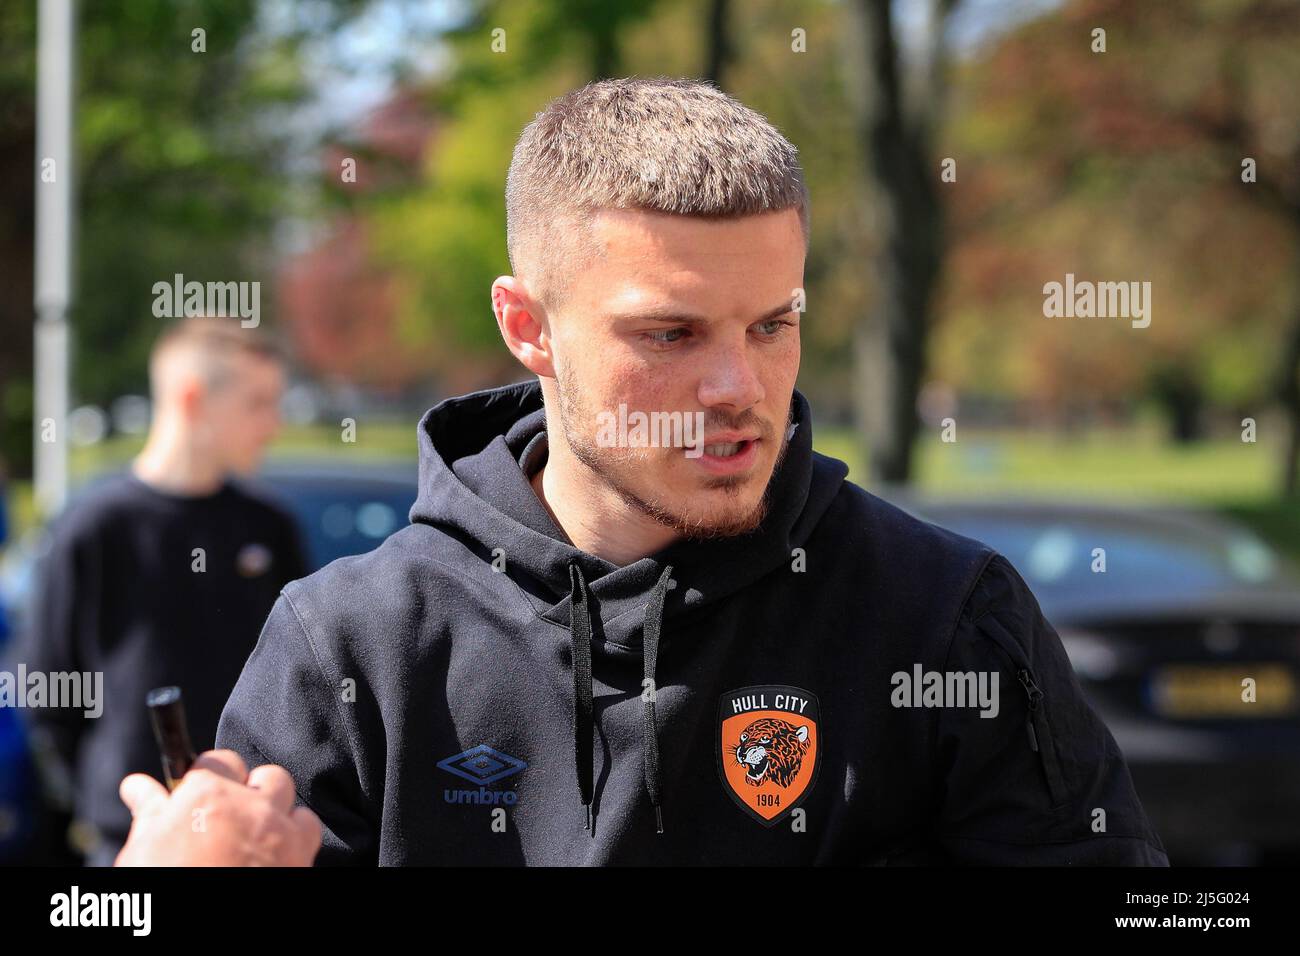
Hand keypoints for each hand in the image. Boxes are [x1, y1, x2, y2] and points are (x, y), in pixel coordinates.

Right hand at [114, 750, 322, 865]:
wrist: (201, 934)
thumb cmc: (163, 882)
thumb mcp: (144, 850)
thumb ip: (149, 812)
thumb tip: (137, 787)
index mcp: (206, 795)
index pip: (220, 760)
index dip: (212, 775)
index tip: (204, 791)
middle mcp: (248, 805)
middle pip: (263, 775)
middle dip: (250, 789)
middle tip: (230, 815)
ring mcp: (278, 829)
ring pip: (288, 795)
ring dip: (275, 807)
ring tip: (253, 832)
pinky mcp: (300, 853)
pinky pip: (309, 825)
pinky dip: (296, 832)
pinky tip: (273, 849)